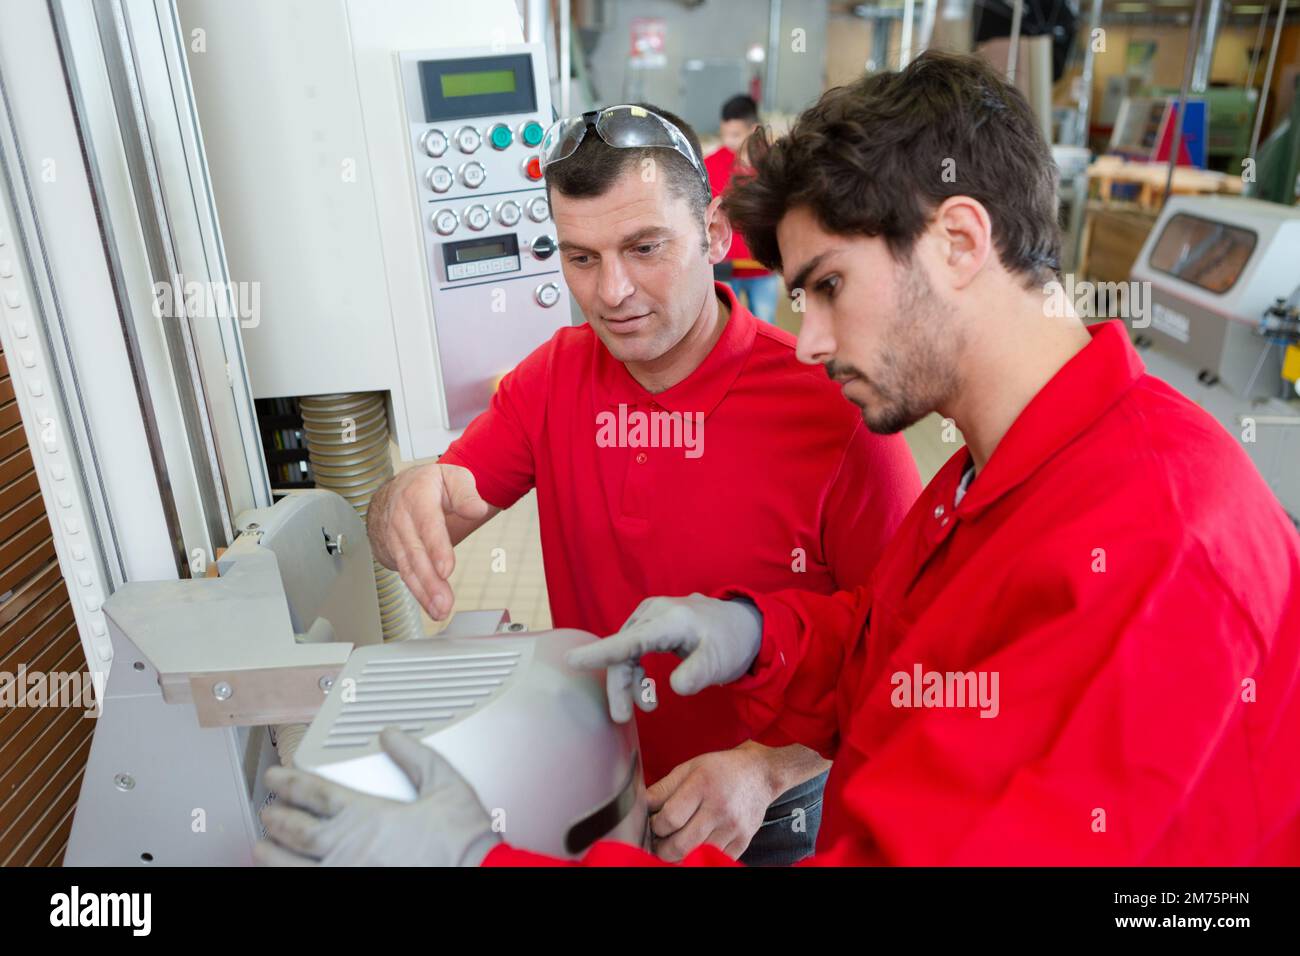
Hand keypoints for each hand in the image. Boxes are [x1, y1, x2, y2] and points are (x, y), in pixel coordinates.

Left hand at [254, 728, 499, 866]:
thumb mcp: (444, 784)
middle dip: (276, 818)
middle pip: (296, 831)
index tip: (275, 777)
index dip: (289, 782)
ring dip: (273, 855)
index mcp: (368, 815)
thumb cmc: (461, 840)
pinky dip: (293, 878)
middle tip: (266, 810)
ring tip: (261, 847)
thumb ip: (414, 755)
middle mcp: (348, 847)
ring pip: (293, 866)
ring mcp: (346, 875)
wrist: (477, 875)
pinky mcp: (352, 894)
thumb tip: (391, 735)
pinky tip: (289, 874)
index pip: (315, 793)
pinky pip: (309, 886)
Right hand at [367, 463, 490, 619]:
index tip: (446, 569)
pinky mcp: (394, 552)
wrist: (399, 489)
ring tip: (440, 611)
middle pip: (415, 552)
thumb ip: (466, 492)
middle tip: (444, 601)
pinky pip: (406, 574)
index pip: (427, 523)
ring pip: (408, 568)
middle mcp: (401, 518)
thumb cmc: (430, 484)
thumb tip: (477, 509)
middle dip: (429, 580)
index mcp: (417, 495)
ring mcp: (395, 537)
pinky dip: (419, 593)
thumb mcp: (453, 476)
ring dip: (424, 592)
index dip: (435, 547)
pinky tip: (432, 608)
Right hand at [566, 594, 762, 722]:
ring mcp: (651, 616)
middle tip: (622, 717)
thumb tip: (674, 687)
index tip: (573, 661)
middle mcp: (655, 612)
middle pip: (623, 650)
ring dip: (628, 682)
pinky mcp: (651, 624)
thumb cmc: (731, 643)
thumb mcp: (720, 662)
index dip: (601, 653)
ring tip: (647, 705)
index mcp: (671, 620)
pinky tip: (646, 690)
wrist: (744, 626)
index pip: (630, 640)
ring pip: (625, 651)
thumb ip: (697, 673)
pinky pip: (631, 648)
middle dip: (619, 685)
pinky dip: (634, 672)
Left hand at [647, 743, 777, 860]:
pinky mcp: (742, 843)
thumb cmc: (721, 769)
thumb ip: (662, 789)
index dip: (655, 826)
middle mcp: (719, 809)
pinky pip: (714, 861)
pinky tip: (694, 845)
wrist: (759, 775)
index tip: (654, 823)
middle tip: (659, 840)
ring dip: (679, 856)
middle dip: (662, 848)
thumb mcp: (689, 768)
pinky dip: (699, 858)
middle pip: (680, 845)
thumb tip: (640, 807)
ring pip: (695, 857)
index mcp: (703, 785)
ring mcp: (732, 829)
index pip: (669, 818)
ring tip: (674, 843)